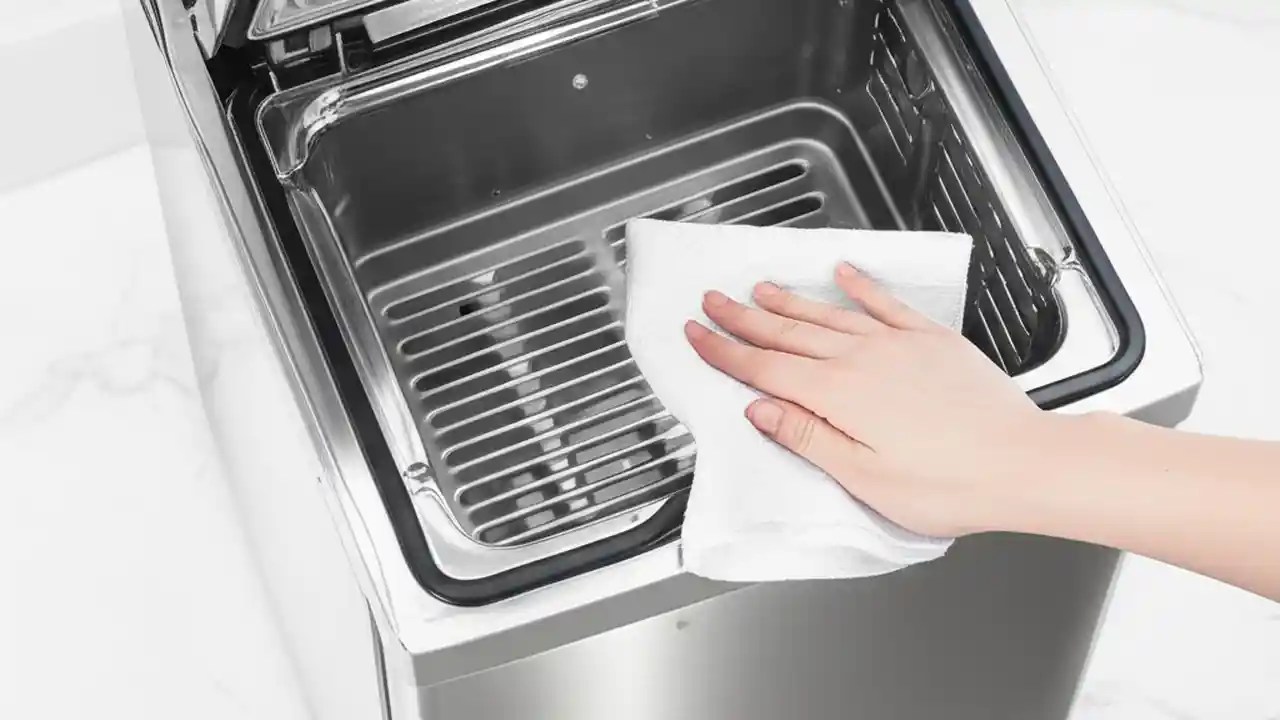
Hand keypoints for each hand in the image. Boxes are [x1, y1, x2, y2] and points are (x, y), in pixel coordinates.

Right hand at [684, 262, 1056, 537]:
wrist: (1023, 463)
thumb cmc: (950, 484)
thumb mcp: (864, 478)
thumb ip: (808, 438)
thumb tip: (760, 411)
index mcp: (840, 396)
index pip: (766, 368)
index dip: (725, 351)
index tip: (696, 334)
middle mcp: (863, 359)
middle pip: (789, 332)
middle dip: (744, 317)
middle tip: (711, 300)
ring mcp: (898, 344)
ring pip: (829, 314)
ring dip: (789, 300)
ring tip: (758, 287)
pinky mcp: (932, 339)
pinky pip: (886, 303)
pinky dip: (861, 285)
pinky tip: (844, 272)